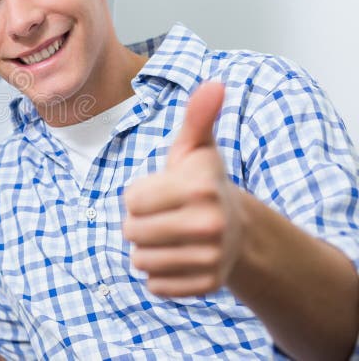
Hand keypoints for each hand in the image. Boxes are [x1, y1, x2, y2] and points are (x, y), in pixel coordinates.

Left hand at [123, 82, 246, 296]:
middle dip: (139, 223)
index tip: (160, 191)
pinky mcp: (206, 286)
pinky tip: (178, 257)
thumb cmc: (204, 182)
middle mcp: (208, 226)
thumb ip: (198, 116)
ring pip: (140, 261)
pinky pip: (155, 285)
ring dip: (147, 249)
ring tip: (170, 236)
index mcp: (199, 189)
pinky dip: (160, 274)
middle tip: (163, 216)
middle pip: (132, 232)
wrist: (239, 230)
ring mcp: (210, 259)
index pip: (131, 200)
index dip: (138, 195)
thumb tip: (214, 83)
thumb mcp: (197, 148)